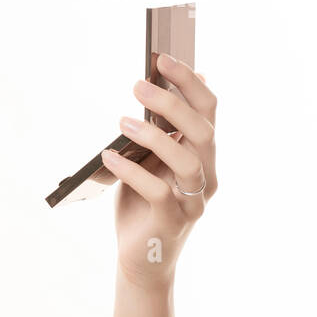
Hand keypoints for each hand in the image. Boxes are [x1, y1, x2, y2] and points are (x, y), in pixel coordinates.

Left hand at [100, 54, 218, 291]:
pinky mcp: (174, 220)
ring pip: (187, 161)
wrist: (142, 259)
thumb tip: (153, 89)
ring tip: (122, 121)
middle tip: (138, 84)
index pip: (207, 111)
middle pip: (203, 131)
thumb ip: (156, 132)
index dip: (189, 82)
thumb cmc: (143, 204)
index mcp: (202, 154)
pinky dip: (132, 171)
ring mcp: (194, 199)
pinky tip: (108, 157)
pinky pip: (157, 192)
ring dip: (154, 136)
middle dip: (172, 103)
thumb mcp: (148, 161)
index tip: (163, 58)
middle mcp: (207, 174)